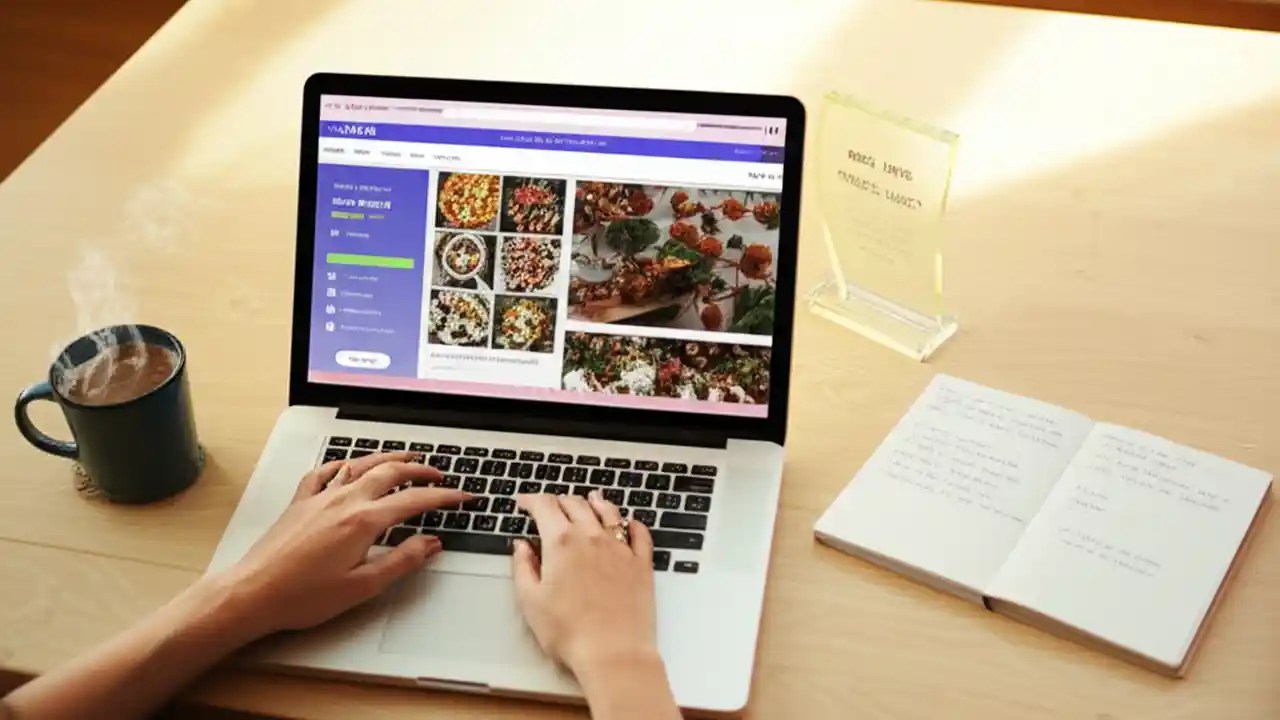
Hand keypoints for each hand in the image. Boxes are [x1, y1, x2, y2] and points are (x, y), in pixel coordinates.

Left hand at [216, 452, 467, 638]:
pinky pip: (324, 472)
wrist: (253, 593)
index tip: (462, 496)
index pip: (415, 500)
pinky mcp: (299, 503)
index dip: (444, 496)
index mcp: (363, 521)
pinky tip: (346, 465)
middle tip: (439, 472)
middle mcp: (343, 501)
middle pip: (390, 472)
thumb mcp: (363, 586)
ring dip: (387, 458)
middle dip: (420, 469)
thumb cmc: (302, 595)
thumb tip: (430, 544)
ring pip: (360, 465)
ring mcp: (320, 498)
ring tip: (405, 457)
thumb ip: (402, 561)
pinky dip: (342, 464)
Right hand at [511, 490, 656, 673]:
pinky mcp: (641, 563)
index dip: (531, 499)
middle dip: (559, 500)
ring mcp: (620, 548)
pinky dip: (631, 523)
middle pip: (575, 503)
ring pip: (608, 511)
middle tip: (551, 506)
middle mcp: (591, 538)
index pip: (544, 506)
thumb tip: (521, 546)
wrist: (613, 652)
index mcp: (561, 543)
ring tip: (590, 499)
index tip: (524, 501)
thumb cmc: (570, 633)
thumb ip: (523, 568)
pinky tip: (629, 523)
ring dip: (596, 502)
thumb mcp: (531, 602)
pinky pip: (639, 533)